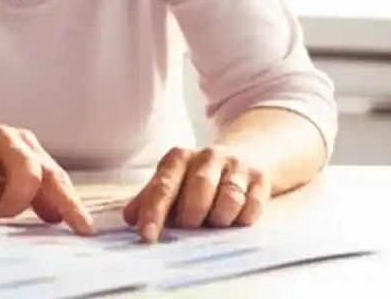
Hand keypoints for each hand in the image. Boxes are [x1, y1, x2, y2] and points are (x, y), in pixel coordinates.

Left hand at [123, 146, 270, 242]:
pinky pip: (252, 206)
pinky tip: (234, 219)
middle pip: (199, 190)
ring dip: (219, 219)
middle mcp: (208, 156)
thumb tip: (130, 218)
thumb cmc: (198, 176)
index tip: (147, 235)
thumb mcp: (172, 181)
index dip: (154, 212)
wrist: (245, 154)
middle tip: (190, 228)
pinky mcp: (260, 177)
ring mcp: (236, 165)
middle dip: (192, 216)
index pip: (163, 186)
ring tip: (213, 222)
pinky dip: (242, 220)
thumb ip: (149, 199)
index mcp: (179, 157)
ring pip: (229, 199)